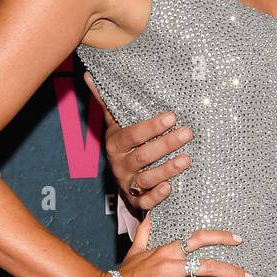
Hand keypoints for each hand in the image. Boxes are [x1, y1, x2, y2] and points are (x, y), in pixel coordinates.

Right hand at [84, 71, 192, 212]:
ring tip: (187, 159)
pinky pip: (145, 202)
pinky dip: (156, 196)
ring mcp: (127, 183)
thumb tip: (88, 74)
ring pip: (146, 179)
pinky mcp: (136, 201)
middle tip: (188, 132)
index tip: (172, 116)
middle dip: (166, 144)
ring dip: (166, 170)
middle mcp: (120, 164)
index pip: (132, 134)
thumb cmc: (125, 144)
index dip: (151, 126)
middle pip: (143, 156)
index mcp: (115, 143)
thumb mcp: (116, 123)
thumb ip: (107, 101)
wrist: (122, 178)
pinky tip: (170, 188)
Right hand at [95, 213, 253, 276]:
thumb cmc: (125, 272)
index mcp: (169, 249)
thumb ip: (145, 232)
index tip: (238, 240)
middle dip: (233, 272)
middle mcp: (174, 265)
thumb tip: (148, 215)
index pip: (200, 238)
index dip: (221, 237)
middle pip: (210, 266)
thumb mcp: (136, 249)